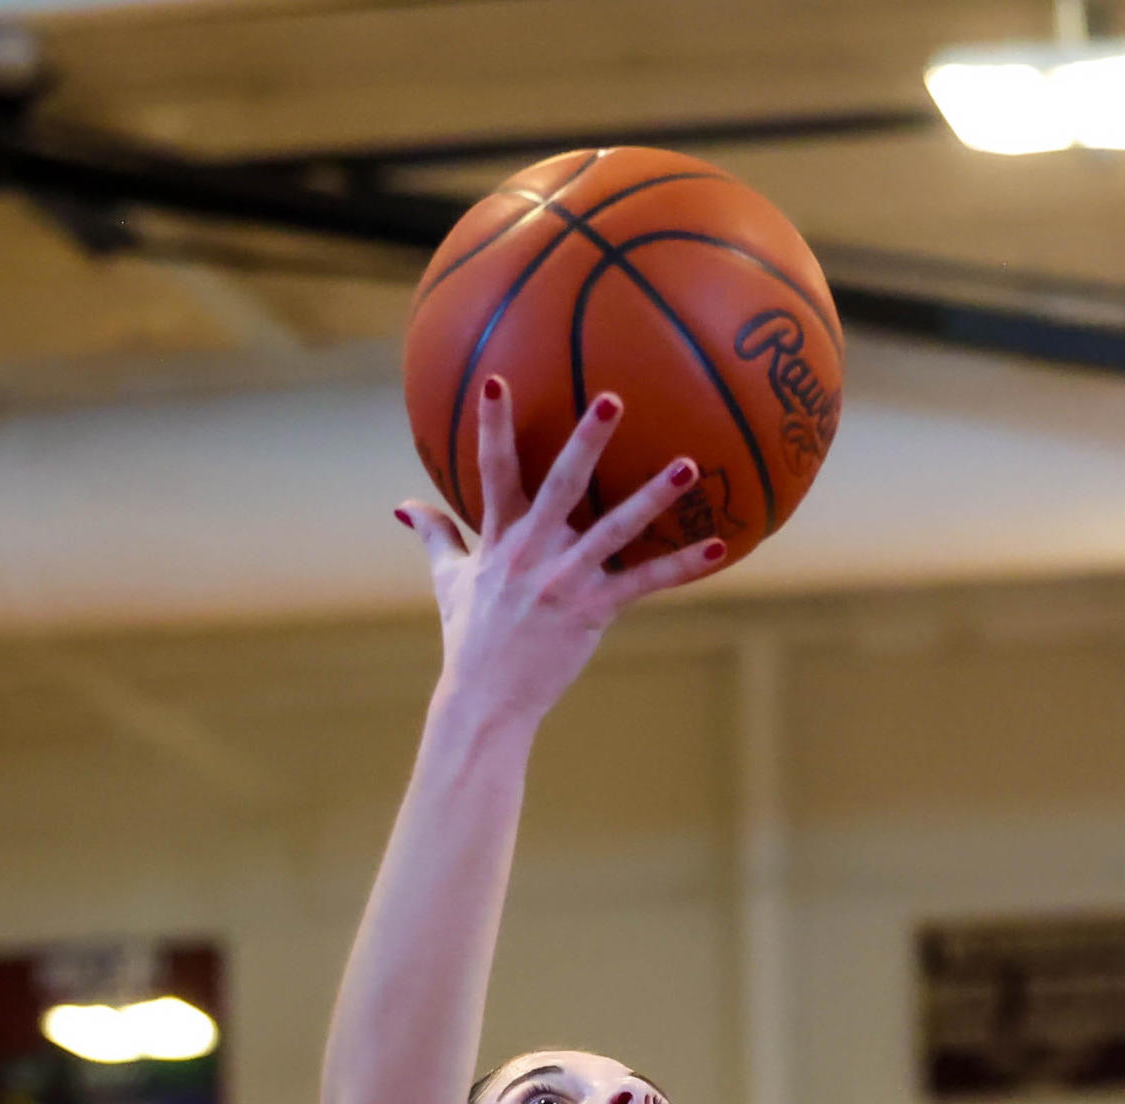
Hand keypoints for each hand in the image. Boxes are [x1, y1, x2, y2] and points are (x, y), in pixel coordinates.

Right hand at [402, 380, 726, 730]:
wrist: (485, 700)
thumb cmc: (469, 637)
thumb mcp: (448, 582)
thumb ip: (434, 536)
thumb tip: (404, 504)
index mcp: (499, 538)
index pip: (493, 471)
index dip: (493, 426)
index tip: (496, 382)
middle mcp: (532, 552)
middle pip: (561, 485)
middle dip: (586, 441)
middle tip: (612, 398)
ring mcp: (564, 581)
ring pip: (615, 529)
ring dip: (653, 496)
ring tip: (687, 464)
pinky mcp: (593, 610)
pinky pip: (646, 583)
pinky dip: (682, 566)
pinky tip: (719, 546)